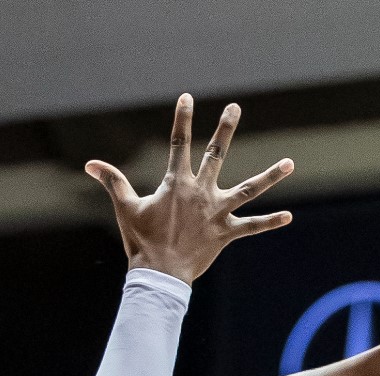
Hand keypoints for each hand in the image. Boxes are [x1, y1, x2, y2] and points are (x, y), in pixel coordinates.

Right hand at [85, 96, 292, 281]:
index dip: (182, 119)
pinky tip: (288, 216)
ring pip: (248, 189)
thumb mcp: (125, 207)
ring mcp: (216, 212)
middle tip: (235, 107)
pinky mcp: (226, 233)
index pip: (178, 143)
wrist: (159, 274)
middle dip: (225, 129)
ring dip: (270, 176)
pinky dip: (270, 222)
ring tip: (290, 162)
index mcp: (177, 184)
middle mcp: (200, 192)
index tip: (187, 98)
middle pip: (216, 154)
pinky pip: (252, 227)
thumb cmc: (141, 240)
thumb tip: (90, 164)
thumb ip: (112, 181)